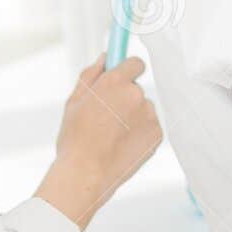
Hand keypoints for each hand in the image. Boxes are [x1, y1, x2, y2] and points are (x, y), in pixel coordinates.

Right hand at [35, 56, 161, 230]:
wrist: (85, 174)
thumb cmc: (75, 139)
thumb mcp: (74, 101)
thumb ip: (91, 74)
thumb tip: (105, 57)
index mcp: (115, 82)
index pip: (135, 63)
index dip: (127, 71)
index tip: (121, 79)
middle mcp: (136, 94)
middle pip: (136, 88)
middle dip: (125, 98)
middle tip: (107, 117)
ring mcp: (149, 115)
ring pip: (143, 109)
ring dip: (133, 117)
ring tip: (112, 137)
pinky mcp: (157, 134)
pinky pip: (149, 127)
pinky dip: (140, 134)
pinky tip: (122, 146)